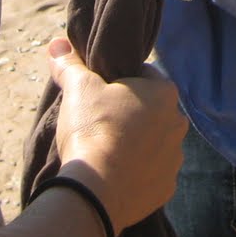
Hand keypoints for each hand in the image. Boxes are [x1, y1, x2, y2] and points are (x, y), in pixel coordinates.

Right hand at [48, 40, 185, 235]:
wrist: (95, 192)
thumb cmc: (92, 130)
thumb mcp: (78, 89)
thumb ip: (70, 65)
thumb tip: (57, 45)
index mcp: (164, 92)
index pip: (141, 75)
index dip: (117, 82)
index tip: (98, 95)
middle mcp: (178, 122)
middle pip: (149, 109)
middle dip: (128, 113)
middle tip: (99, 122)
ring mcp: (174, 157)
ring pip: (152, 142)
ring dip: (135, 143)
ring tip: (105, 150)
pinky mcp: (166, 187)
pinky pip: (151, 172)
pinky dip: (137, 172)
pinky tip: (114, 173)